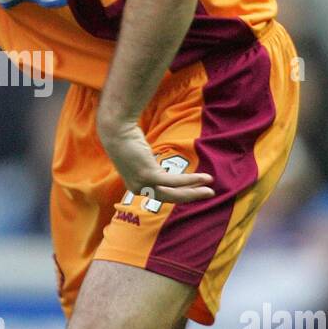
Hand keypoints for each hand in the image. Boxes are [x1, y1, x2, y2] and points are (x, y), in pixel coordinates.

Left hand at [97, 120, 213, 203]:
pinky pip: (174, 181)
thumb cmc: (128, 141)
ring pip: (174, 193)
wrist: (117, 131)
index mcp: (137, 187)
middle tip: (209, 194)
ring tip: (210, 189)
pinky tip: (203, 178)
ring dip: (194, 191)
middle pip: (171, 198)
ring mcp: (143, 184)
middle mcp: (139, 189)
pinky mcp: (149, 175)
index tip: (196, 188)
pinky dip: (190, 180)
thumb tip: (162, 170)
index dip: (181, 193)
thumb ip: (151, 168)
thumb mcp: (141, 160)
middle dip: (191, 196)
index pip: (163, 195)